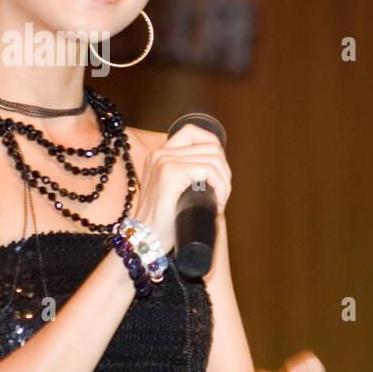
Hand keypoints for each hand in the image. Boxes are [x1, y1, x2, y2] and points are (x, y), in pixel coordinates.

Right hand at [130, 124, 231, 251]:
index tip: (219, 172)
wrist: (147, 239)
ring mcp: (165, 161)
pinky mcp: (171, 173)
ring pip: (214, 158)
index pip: (192, 132)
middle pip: (210, 146)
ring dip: (225, 183)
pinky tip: (217, 204)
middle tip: (222, 194)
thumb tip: (219, 171)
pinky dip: (221, 187)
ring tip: (220, 202)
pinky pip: (209, 171)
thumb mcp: (175, 192)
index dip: (214, 146)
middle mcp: (160, 154)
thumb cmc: (164, 222)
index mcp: (160, 155)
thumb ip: (189, 176)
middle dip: (225, 172)